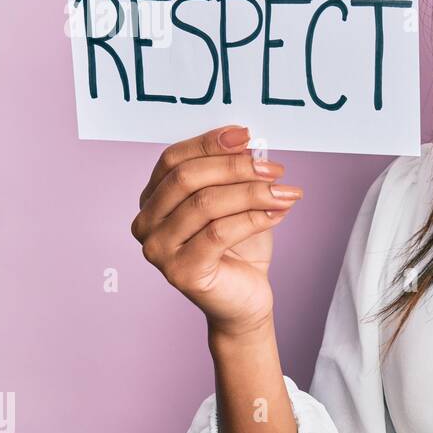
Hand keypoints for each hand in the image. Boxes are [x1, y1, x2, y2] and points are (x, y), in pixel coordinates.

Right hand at [130, 125, 303, 336]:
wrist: (246, 297)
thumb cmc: (239, 247)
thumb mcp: (237, 201)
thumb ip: (233, 173)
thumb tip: (246, 142)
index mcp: (152, 199)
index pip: (173, 159)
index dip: (209, 144)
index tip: (247, 135)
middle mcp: (146, 223)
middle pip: (187, 179)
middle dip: (236, 168)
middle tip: (275, 168)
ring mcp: (158, 250)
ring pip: (205, 204)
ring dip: (253, 193)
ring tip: (286, 192)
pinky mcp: (180, 272)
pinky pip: (219, 233)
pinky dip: (254, 218)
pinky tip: (279, 213)